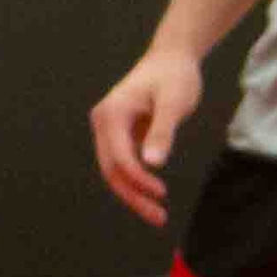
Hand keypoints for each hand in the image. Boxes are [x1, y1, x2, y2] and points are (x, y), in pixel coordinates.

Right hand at [87, 45, 205, 228]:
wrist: (172, 58)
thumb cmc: (174, 76)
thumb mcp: (173, 103)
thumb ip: (162, 132)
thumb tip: (153, 164)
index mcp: (111, 115)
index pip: (119, 157)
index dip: (138, 179)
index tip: (161, 193)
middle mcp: (103, 123)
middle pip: (112, 170)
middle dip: (133, 196)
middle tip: (159, 217)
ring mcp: (108, 130)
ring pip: (115, 171)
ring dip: (134, 194)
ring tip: (158, 214)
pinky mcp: (119, 135)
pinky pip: (123, 164)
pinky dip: (136, 182)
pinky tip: (153, 195)